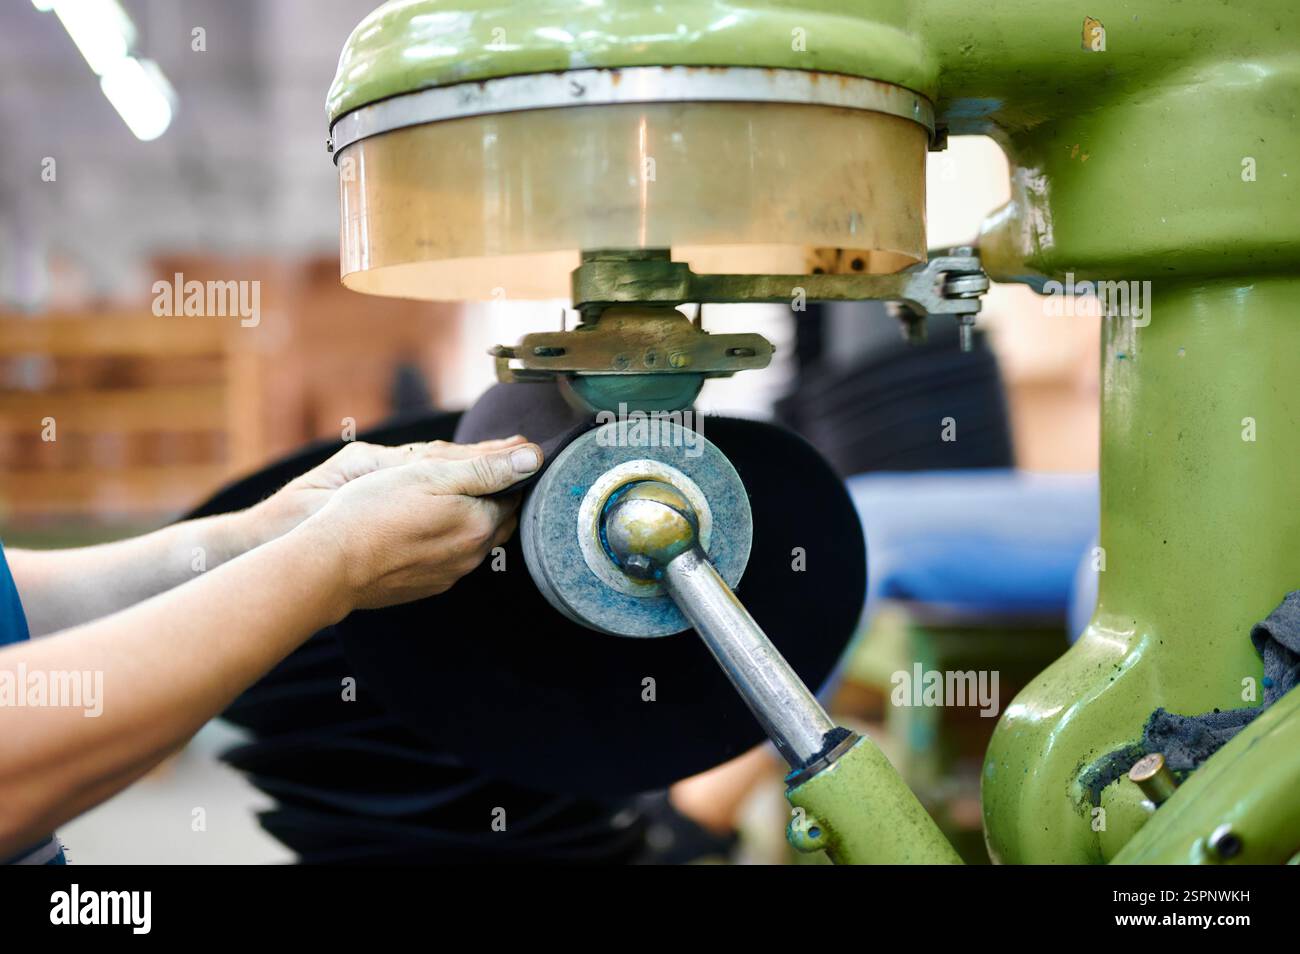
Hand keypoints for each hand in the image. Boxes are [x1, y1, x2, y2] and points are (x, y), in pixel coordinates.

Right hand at [301, 440, 542, 609]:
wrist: (330, 565)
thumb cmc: (374, 510)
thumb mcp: (430, 474)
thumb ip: (486, 468)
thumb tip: (533, 458)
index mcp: (479, 523)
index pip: (512, 493)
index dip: (508, 472)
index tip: (501, 457)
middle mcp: (472, 554)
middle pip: (499, 520)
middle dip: (497, 498)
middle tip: (484, 474)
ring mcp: (450, 574)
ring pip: (477, 542)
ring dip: (474, 521)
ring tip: (454, 498)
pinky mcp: (428, 586)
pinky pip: (453, 559)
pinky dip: (451, 541)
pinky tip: (429, 528)